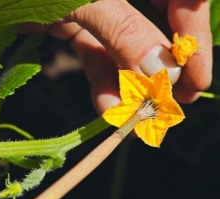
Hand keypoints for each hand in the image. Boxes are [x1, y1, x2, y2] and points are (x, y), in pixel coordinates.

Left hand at [20, 0, 211, 113]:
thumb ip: (123, 29)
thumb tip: (163, 72)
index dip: (196, 38)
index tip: (195, 80)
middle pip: (157, 26)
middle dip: (161, 70)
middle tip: (167, 108)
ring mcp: (97, 5)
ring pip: (125, 46)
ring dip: (128, 84)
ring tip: (129, 117)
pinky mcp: (73, 21)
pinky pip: (95, 52)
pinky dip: (101, 79)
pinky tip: (105, 106)